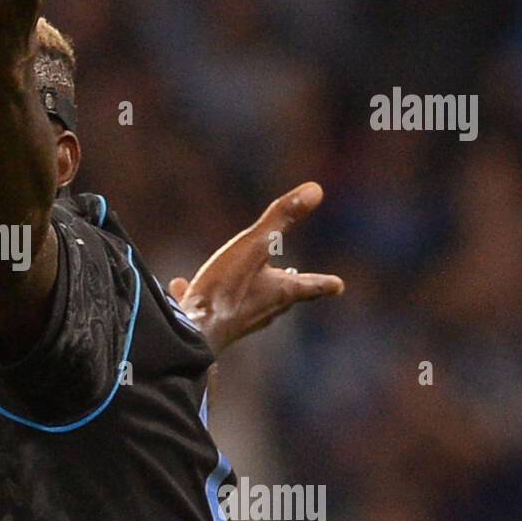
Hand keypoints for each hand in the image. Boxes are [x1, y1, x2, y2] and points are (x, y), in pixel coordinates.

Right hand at [169, 182, 344, 355]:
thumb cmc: (226, 288)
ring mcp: (238, 321)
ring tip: (253, 285)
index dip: (326, 283)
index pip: (311, 286)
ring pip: (251, 305)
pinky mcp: (210, 325)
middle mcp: (264, 309)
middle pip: (283, 299)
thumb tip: (316, 189)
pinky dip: (205, 295)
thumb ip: (282, 218)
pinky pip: (210, 305)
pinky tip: (183, 285)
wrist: (192, 331)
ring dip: (255, 293)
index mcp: (280, 292)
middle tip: (299, 283)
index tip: (338, 286)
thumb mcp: (255, 245)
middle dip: (291, 288)